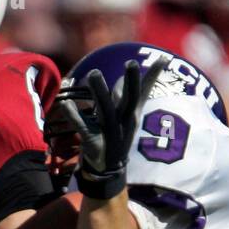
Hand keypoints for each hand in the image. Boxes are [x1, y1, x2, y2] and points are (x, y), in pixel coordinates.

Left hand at [54, 57, 166, 199]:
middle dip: (131, 81)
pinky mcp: (92, 140)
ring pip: (106, 108)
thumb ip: (126, 96)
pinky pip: (82, 126)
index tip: (162, 59)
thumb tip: (124, 78)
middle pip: (129, 99)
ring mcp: (109, 131)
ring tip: (94, 73)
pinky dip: (74, 115)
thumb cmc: (117, 136)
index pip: (145, 92)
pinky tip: (65, 103)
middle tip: (131, 62)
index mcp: (132, 114)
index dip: (152, 76)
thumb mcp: (126, 118)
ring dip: (100, 91)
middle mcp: (123, 121)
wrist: (109, 169)